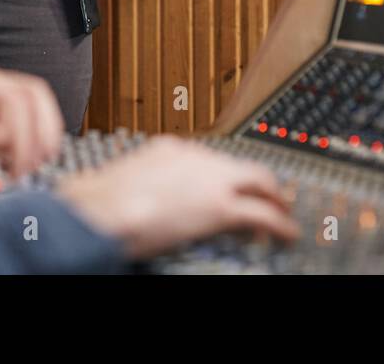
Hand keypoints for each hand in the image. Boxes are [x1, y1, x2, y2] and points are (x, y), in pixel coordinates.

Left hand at [0, 52, 63, 188]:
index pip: (9, 96)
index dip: (21, 132)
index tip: (17, 164)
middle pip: (31, 93)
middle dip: (39, 133)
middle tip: (31, 166)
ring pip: (37, 101)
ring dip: (43, 134)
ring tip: (33, 164)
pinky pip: (30, 113)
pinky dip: (36, 135)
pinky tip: (24, 157)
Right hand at [57, 136, 298, 259]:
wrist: (99, 210)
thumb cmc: (97, 204)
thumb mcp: (120, 185)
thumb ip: (139, 186)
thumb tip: (136, 202)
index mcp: (167, 149)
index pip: (208, 158)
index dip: (224, 173)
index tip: (228, 183)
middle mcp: (193, 156)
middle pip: (240, 164)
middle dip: (260, 180)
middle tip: (273, 194)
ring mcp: (209, 179)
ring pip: (258, 182)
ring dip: (274, 199)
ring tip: (283, 214)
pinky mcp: (219, 206)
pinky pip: (261, 213)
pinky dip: (279, 223)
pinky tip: (287, 234)